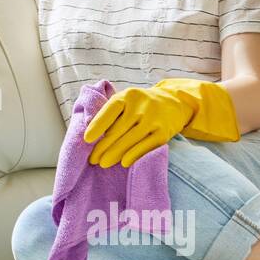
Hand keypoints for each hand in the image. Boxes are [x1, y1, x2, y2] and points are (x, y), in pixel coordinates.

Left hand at [83, 78, 239, 167]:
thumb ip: (109, 113)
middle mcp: (141, 106)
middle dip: (103, 146)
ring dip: (115, 153)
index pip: (110, 110)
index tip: (87, 139)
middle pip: (119, 129)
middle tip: (92, 159)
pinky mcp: (163, 133)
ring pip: (131, 139)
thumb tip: (89, 135)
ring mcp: (154, 120)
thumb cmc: (139, 105)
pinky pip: (146, 146)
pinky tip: (123, 162)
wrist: (172, 103)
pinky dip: (134, 155)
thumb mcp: (125, 101)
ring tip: (103, 163)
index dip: (98, 124)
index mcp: (127, 96)